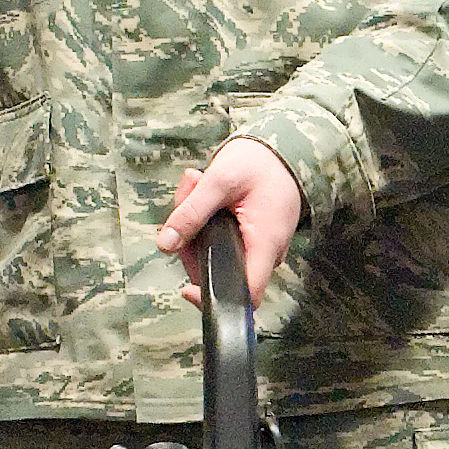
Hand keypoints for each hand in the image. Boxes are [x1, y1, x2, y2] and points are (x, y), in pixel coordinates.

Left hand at [158, 135, 304, 304]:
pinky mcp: (248, 239)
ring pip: (213, 253)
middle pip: (217, 270)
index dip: (214, 298)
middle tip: (187, 196)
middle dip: (192, 239)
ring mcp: (256, 248)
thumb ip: (192, 212)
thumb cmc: (260, 163)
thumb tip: (165, 243)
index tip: (186, 289)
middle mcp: (264, 254)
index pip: (245, 296)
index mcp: (265, 245)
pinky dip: (204, 219)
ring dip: (195, 223)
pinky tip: (203, 192)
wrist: (283, 149)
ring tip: (196, 185)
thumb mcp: (220, 180)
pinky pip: (219, 240)